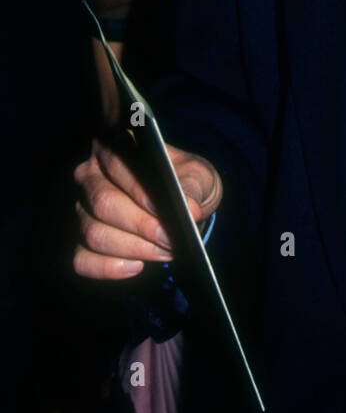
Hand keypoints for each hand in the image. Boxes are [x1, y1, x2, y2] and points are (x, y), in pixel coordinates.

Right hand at [73, 135, 222, 279]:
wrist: (182, 206)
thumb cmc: (186, 182)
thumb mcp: (200, 176)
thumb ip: (194, 186)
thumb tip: (188, 208)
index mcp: (116, 144)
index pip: (117, 162)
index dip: (139, 189)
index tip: (165, 208)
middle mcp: (90, 174)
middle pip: (104, 203)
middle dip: (141, 226)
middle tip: (172, 239)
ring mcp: (82, 208)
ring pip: (94, 233)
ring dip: (133, 248)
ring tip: (164, 251)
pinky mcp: (79, 240)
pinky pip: (82, 260)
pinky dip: (109, 268)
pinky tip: (136, 266)